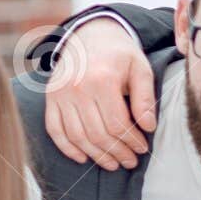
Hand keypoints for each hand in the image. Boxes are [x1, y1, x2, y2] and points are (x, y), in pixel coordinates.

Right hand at [43, 16, 156, 169]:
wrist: (90, 34)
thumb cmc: (120, 54)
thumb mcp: (140, 69)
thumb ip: (145, 97)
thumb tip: (149, 127)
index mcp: (102, 79)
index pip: (117, 123)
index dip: (131, 141)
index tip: (142, 149)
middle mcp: (77, 87)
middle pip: (98, 133)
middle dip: (117, 152)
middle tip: (130, 161)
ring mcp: (60, 94)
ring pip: (77, 136)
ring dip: (96, 155)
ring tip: (113, 164)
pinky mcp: (51, 98)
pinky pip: (55, 130)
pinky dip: (67, 148)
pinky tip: (83, 158)